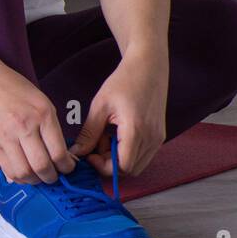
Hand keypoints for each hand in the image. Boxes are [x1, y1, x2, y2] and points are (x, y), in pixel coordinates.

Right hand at [0, 63, 76, 183]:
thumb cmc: (14, 89)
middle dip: (52, 177)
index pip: (58, 152)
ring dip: (35, 180)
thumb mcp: (40, 101)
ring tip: (39, 177)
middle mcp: (24, 127)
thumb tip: (59, 157)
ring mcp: (6, 137)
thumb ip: (51, 128)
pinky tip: (24, 174)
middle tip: (55, 176)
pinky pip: (8, 170)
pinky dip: (19, 178)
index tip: (68, 168)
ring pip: (24, 172)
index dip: (66, 167)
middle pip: (42, 166)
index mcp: (42, 114)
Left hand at [70, 53, 168, 177]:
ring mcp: (158, 138)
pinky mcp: (159, 136)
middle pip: (130, 170)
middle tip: (94, 145)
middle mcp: (152, 138)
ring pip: (137, 164)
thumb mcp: (100, 106)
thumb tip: (77, 152)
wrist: (148, 67)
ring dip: (118, 158)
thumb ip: (89, 133)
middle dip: (109, 163)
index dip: (103, 166)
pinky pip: (143, 155)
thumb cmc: (124, 82)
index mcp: (136, 130)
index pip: (123, 167)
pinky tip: (115, 135)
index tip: (89, 155)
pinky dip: (127, 152)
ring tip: (104, 137)